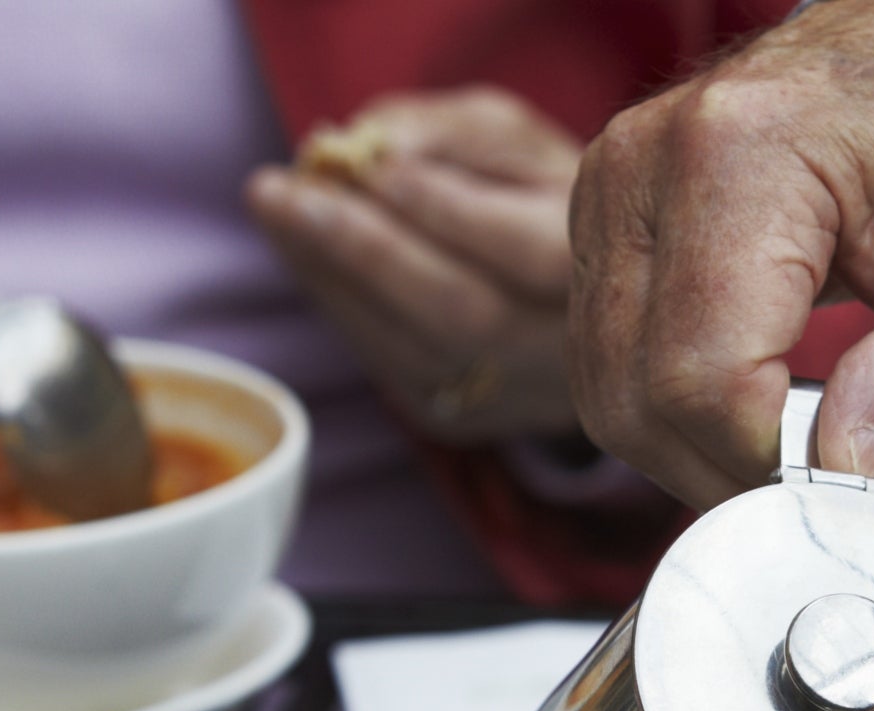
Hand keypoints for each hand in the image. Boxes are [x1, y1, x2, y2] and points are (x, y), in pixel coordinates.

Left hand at [249, 87, 584, 446]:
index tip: (370, 161)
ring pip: (412, 346)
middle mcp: (564, 349)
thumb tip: (369, 144)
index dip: (447, 210)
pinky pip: (385, 362)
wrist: (572, 307)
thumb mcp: (518, 143)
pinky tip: (300, 250)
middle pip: (461, 311)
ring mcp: (510, 395)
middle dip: (363, 247)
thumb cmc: (538, 199)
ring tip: (274, 206)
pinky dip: (337, 301)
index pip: (527, 252)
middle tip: (281, 190)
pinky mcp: (459, 417)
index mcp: (600, 271)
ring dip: (329, 274)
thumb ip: (452, 131)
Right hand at [568, 0, 873, 506]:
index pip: (701, 382)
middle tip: (834, 468)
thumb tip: (848, 473)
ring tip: (803, 426)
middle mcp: (649, 160)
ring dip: (697, 447)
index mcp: (744, 152)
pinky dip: (674, 404)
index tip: (852, 474)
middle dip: (732, 470)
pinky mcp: (611, 212)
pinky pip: (607, 357)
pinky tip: (758, 389)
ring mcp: (614, 183)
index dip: (773, 466)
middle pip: (634, 399)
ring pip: (605, 391)